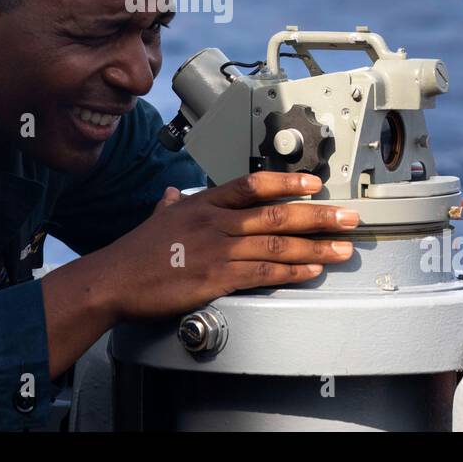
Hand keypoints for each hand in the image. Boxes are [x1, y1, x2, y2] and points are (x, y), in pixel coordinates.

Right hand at [100, 171, 357, 320]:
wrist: (114, 280)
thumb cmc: (135, 252)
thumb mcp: (157, 217)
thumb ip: (171, 205)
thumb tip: (172, 195)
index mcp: (203, 203)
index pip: (253, 184)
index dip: (287, 181)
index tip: (314, 183)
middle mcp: (215, 222)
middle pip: (277, 214)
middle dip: (319, 216)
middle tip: (348, 217)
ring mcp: (217, 249)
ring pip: (276, 245)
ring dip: (315, 247)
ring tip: (341, 248)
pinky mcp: (216, 278)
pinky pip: (262, 272)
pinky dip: (291, 271)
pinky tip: (311, 271)